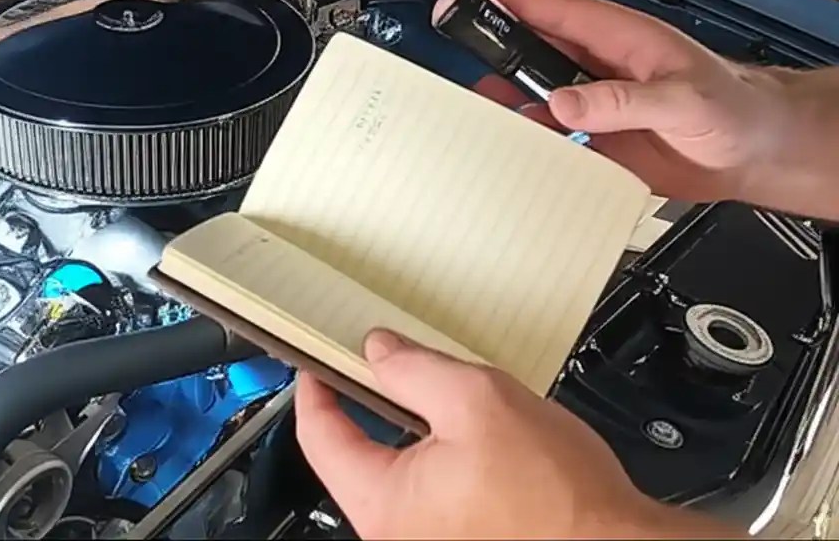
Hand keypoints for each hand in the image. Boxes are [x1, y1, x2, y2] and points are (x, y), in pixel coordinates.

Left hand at [295, 330, 743, 539]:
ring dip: (409, 427)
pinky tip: (470, 432)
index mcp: (382, 501)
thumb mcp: (478, 401)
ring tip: (442, 393)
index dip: (314, 386)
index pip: (318, 435)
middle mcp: (393, 531)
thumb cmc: (558, 497)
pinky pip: (428, 489)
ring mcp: (425, 538)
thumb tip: (378, 349)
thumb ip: (415, 369)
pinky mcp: (459, 538)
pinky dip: (437, 454)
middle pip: (355, 453)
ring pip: (395, 469)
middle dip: (371, 401)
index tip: (317, 358)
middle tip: (389, 361)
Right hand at [449, 0, 796, 205]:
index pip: (555, 10)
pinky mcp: (595, 141)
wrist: (756, 154)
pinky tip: (511, 154)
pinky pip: (550, 140)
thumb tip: (567, 102)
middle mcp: (599, 69)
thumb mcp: (682, 99)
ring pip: (535, 99)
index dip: (511, 0)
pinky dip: (528, 147)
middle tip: (457, 54)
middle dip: (493, 53)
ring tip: (473, 112)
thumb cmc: (736, 110)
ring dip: (506, 106)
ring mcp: (594, 105)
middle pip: (534, 52)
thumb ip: (623, 101)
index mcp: (620, 39)